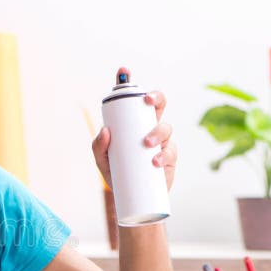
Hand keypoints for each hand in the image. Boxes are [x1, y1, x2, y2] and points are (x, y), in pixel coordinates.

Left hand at [92, 66, 176, 190]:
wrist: (130, 199)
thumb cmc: (116, 173)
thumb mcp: (102, 159)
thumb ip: (98, 146)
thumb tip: (106, 131)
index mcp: (133, 123)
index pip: (133, 100)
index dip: (128, 82)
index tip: (123, 71)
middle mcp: (150, 127)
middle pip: (159, 104)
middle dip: (156, 96)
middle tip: (147, 100)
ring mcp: (162, 142)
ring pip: (166, 127)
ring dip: (157, 131)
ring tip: (146, 144)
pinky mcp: (169, 158)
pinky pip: (171, 151)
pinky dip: (164, 154)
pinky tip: (155, 160)